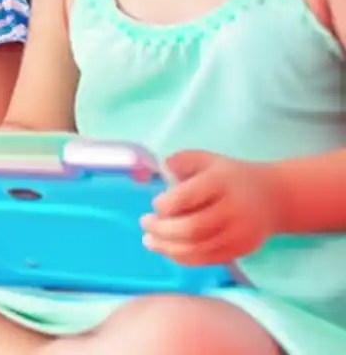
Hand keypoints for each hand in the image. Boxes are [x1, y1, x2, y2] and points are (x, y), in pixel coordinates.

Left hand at [142, 151, 279, 265]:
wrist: (276, 198)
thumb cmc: (232, 177)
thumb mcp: (208, 160)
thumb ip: (182, 161)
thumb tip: (161, 169)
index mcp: (221, 182)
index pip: (186, 197)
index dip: (164, 205)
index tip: (155, 203)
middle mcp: (233, 209)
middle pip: (190, 228)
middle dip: (160, 229)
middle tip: (144, 223)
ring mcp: (239, 233)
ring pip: (197, 249)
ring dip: (166, 247)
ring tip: (149, 240)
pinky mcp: (242, 250)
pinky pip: (207, 259)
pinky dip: (182, 257)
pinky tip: (168, 249)